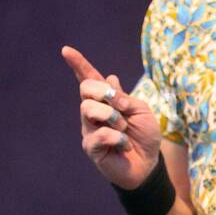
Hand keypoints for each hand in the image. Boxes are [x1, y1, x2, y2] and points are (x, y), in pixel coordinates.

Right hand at [62, 45, 161, 189]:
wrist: (149, 164)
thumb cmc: (144, 136)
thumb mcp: (141, 111)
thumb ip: (125, 97)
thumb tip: (109, 79)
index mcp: (106, 100)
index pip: (89, 79)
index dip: (78, 64)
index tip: (66, 50)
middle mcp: (93, 112)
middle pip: (86, 90)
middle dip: (104, 92)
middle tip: (121, 107)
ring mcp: (89, 129)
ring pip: (88, 109)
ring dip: (112, 117)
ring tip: (123, 129)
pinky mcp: (91, 147)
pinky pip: (99, 134)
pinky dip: (118, 138)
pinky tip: (124, 145)